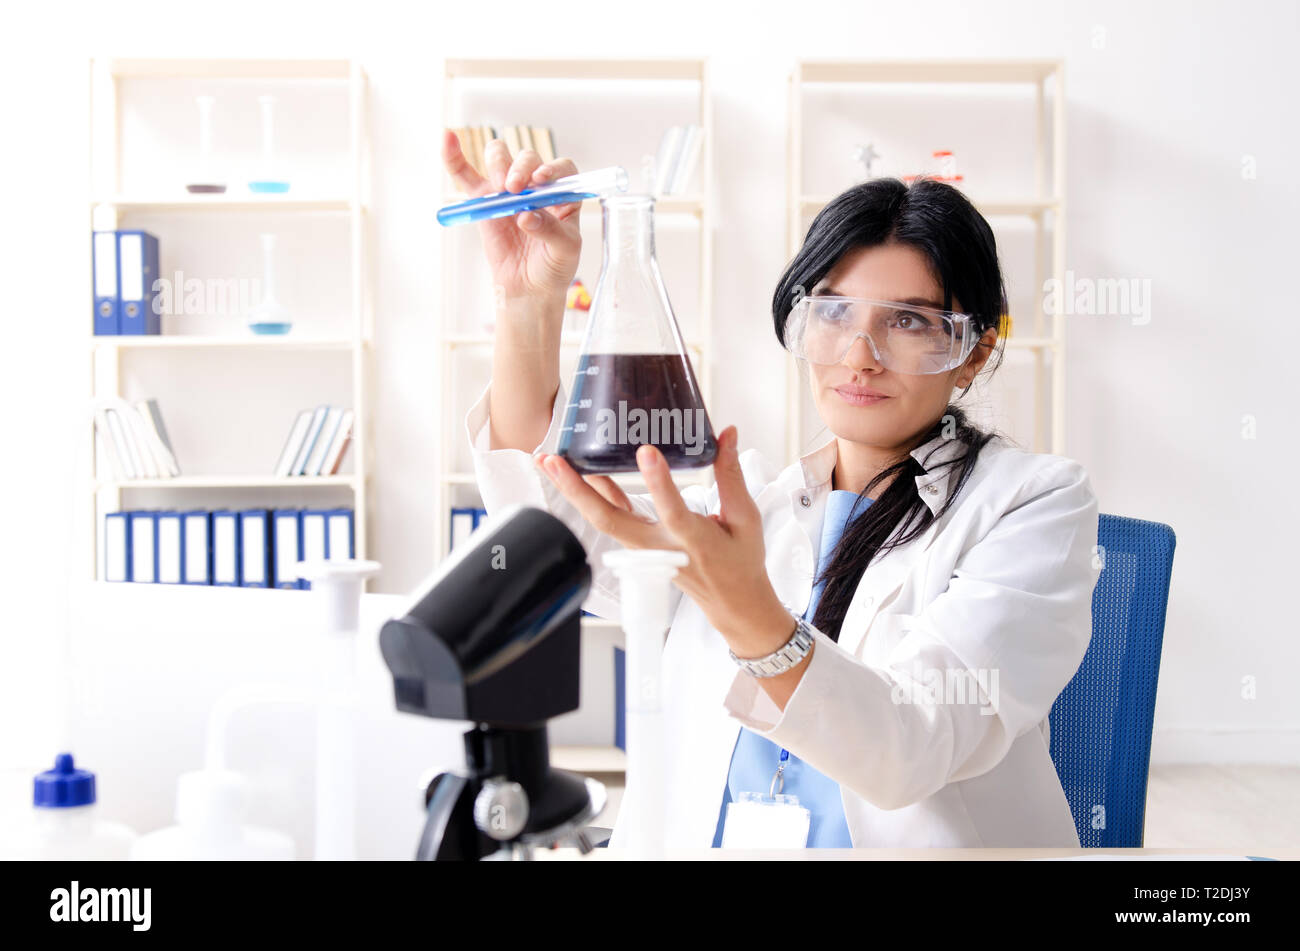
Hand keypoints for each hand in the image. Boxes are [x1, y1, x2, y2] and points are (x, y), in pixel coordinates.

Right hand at [441, 129, 581, 305]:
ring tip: (501, 187)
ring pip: (500, 158)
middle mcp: (536, 187)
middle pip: (528, 159)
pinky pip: (467, 175)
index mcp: (562, 195)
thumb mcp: (564, 251)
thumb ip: (551, 230)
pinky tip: (448, 138)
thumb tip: (527, 215)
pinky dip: (455, 158)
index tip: (540, 180)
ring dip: (498, 163)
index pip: (562, 169)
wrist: (529, 288)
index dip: (552, 169)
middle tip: (514, 189)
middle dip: (520, 168)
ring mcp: (508, 191)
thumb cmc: (553, 266)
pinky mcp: (485, 200)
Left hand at [534, 426, 795, 657]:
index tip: (646, 451)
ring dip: (572, 491)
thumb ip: (731, 475)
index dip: (658, 482)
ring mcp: (644, 550)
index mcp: (694, 541)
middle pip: (610, 520)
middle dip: (578, 489)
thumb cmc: (741, 562)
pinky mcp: (638, 546)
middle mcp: (660, 548)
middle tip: (554, 460)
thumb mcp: (746, 519)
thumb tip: (726, 433)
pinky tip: (578, 472)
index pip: (672, 512)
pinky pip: (610, 518)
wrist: (731, 602)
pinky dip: (592, 494)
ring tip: (548, 461)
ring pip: (601, 520)